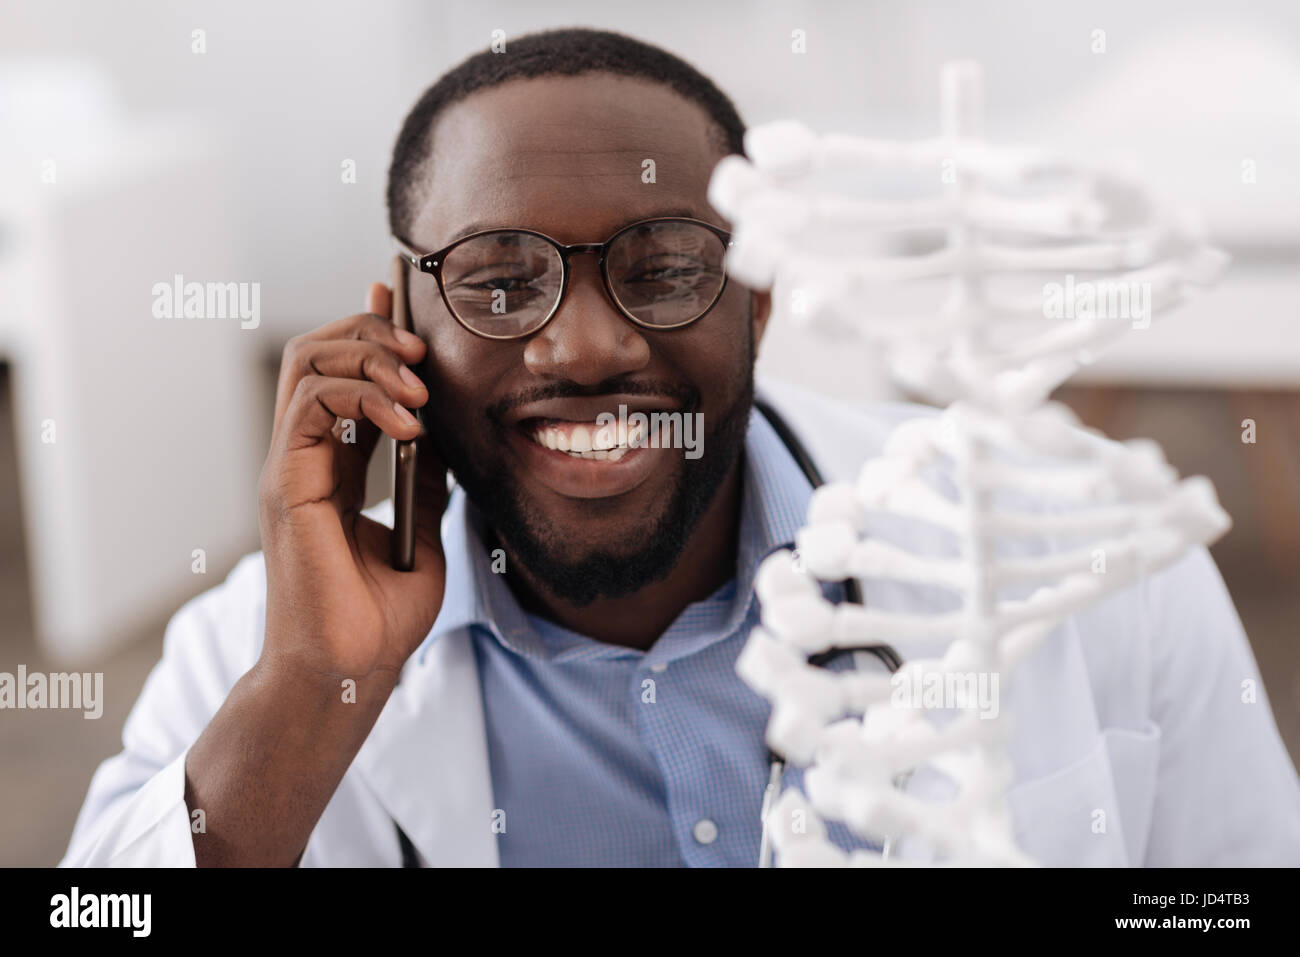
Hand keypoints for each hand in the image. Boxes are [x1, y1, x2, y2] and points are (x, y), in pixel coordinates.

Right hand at [257, 282, 448, 682]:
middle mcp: (303, 457)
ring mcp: (289, 466)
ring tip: (419, 387)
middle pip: (317, 351)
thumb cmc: (380, 618)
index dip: (369, 329)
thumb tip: (448, 443)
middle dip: (370, 329)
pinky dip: (362, 393)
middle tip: (421, 348)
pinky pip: (311, 402)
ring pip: (308, 362)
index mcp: (331, 466)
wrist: (352, 669)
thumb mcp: (423, 535)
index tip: (400, 295)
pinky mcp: (285, 482)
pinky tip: (408, 421)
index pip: (341, 374)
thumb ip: (426, 485)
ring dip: (370, 356)